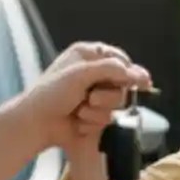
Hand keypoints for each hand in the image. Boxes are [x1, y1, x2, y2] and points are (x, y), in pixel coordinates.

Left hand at [16, 42, 150, 149]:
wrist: (35, 123)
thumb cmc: (52, 93)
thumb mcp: (82, 74)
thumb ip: (113, 70)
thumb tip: (141, 75)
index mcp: (88, 55)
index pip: (120, 59)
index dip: (130, 71)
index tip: (143, 82)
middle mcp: (93, 73)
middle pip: (123, 84)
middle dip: (107, 95)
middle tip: (90, 97)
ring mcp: (94, 95)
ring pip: (117, 104)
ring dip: (98, 111)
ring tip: (79, 110)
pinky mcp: (93, 115)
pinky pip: (107, 119)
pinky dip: (92, 122)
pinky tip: (76, 121)